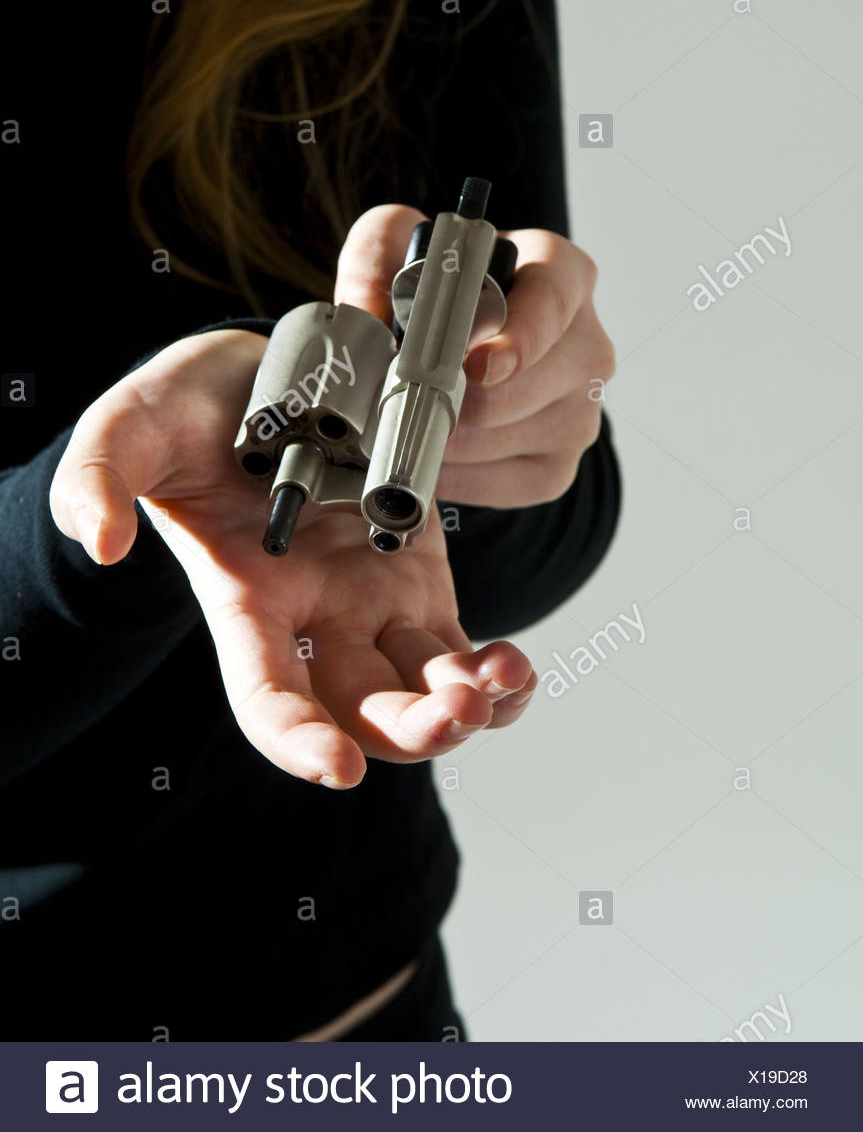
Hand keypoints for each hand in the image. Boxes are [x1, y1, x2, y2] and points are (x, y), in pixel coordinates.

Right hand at [49, 330, 535, 789]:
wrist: (255, 376)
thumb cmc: (188, 411)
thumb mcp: (130, 427)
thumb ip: (98, 476)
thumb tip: (101, 541)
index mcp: (245, 601)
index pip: (264, 695)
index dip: (295, 740)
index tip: (339, 769)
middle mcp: (310, 619)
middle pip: (361, 713)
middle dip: (411, 732)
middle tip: (456, 709)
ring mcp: (369, 603)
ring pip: (419, 691)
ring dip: (468, 708)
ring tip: (502, 681)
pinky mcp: (416, 579)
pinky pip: (458, 653)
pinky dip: (492, 675)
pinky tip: (514, 667)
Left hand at [334, 204, 616, 506]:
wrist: (458, 343)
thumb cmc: (437, 290)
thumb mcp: (399, 247)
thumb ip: (375, 260)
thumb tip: (367, 317)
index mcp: (561, 274)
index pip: (553, 303)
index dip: (519, 339)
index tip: (477, 365)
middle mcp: (584, 342)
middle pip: (521, 387)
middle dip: (452, 399)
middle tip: (401, 397)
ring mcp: (580, 409)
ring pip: (506, 438)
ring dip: (446, 439)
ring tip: (409, 420)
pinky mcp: (560, 462)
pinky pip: (508, 484)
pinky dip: (458, 478)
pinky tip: (432, 457)